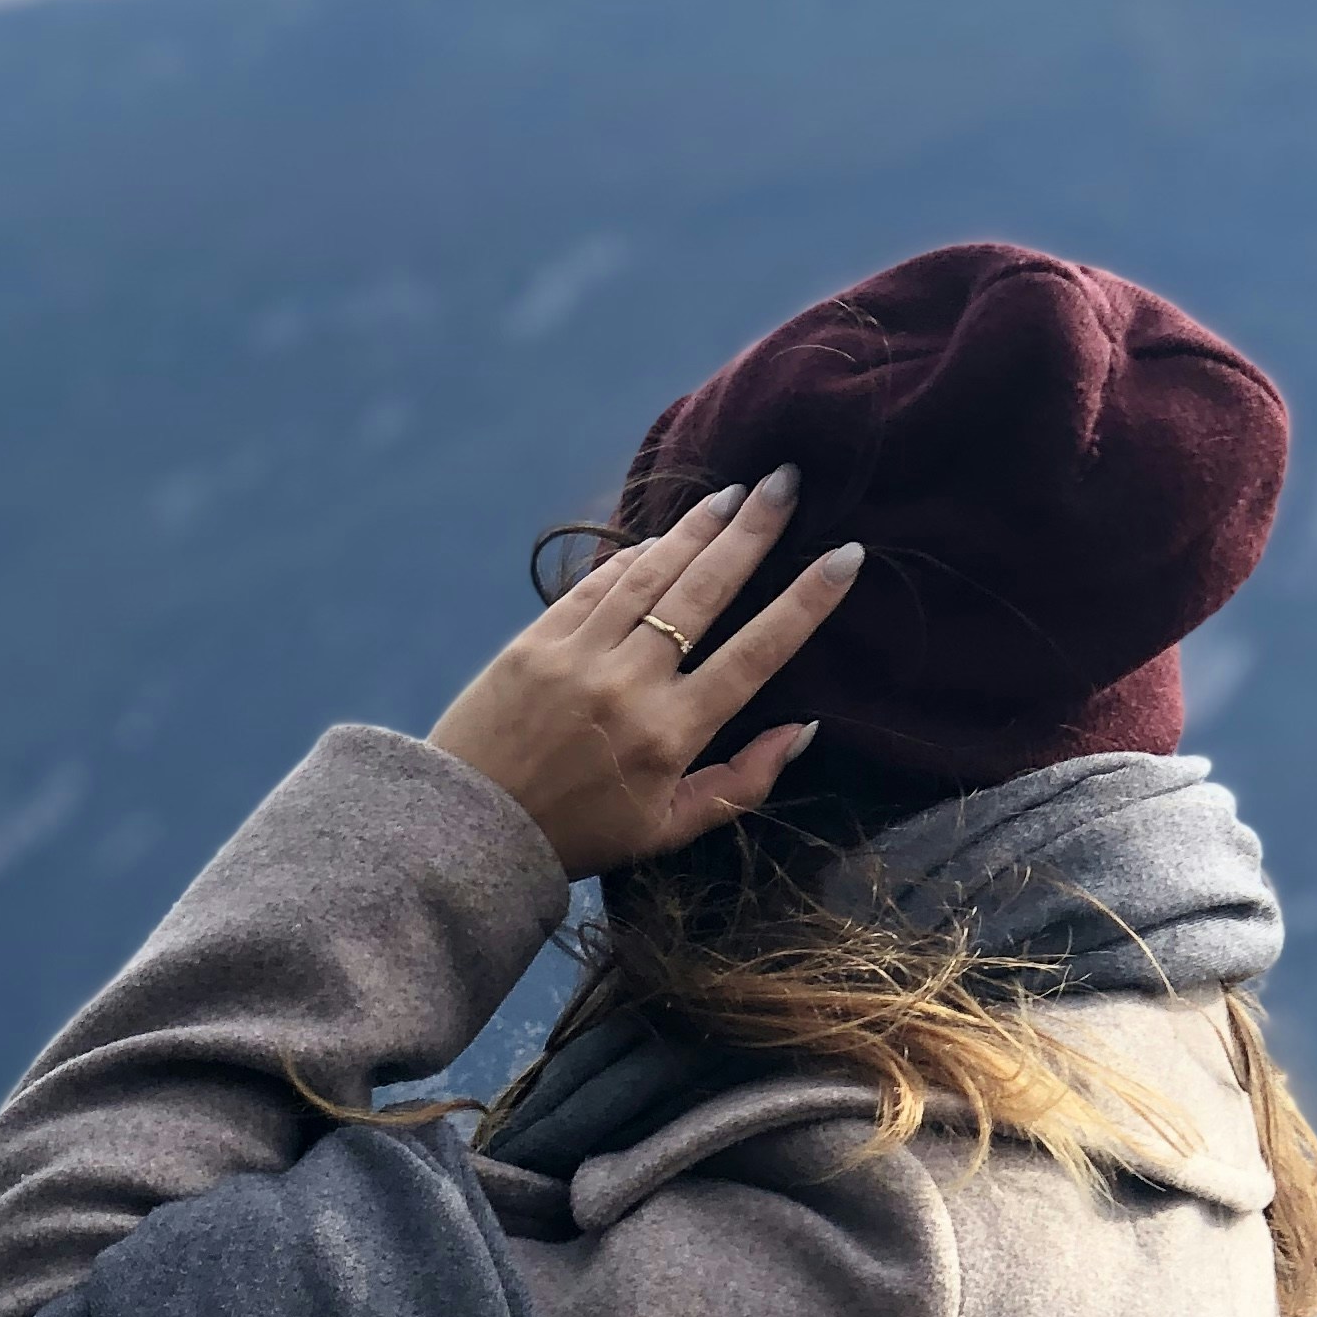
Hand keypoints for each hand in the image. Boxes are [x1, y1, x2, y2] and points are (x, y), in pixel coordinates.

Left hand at [428, 465, 861, 876]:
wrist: (471, 828)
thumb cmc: (579, 835)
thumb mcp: (668, 830)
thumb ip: (741, 784)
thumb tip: (800, 729)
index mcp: (670, 734)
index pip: (755, 655)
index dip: (805, 603)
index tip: (845, 556)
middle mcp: (629, 682)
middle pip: (705, 590)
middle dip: (753, 531)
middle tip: (786, 482)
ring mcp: (578, 654)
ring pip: (650, 573)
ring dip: (697, 528)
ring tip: (734, 495)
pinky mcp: (535, 639)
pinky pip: (596, 584)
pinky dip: (633, 556)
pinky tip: (662, 537)